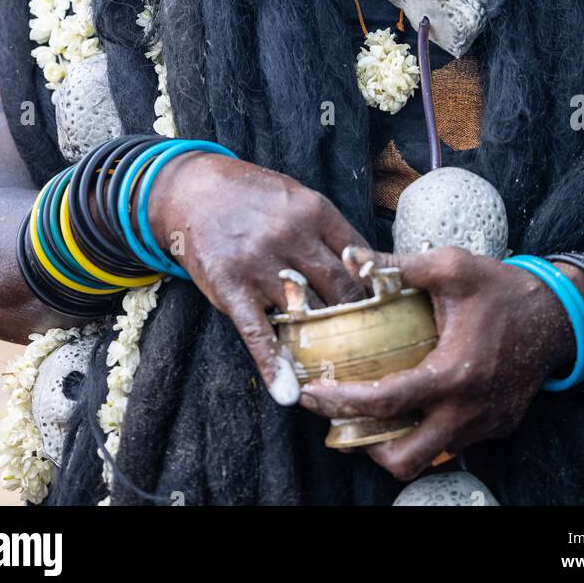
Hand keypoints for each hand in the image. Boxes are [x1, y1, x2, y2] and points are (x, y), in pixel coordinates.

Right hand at [147, 153, 369, 405]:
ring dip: (322, 342)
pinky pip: (257, 332)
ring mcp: (259, 263)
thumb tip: (369, 264)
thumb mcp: (297, 198)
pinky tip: (287, 392)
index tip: (389, 307)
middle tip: (371, 341)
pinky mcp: (230, 287)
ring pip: (304, 313)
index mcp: (314, 211)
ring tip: (341, 369)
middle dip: (358, 317)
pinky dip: (273, 365)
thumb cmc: (253, 196)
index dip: (377, 285)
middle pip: (339, 287)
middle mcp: (290, 236)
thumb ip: (329, 230)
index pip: (360, 255)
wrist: (194, 190)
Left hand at [299, 245, 576, 481]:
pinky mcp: (495, 428)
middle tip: (340, 416)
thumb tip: (352, 259)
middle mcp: (467, 411)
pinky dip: (424, 430)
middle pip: (403, 459)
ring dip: (393, 441)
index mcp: (452, 374)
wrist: (557, 315)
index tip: (313, 393)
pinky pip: (450, 444)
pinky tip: (410, 401)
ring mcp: (484, 426)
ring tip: (369, 410)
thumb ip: (399, 265)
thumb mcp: (451, 267)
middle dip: (363, 446)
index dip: (341, 402)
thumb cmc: (501, 288)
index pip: (385, 404)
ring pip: (427, 457)